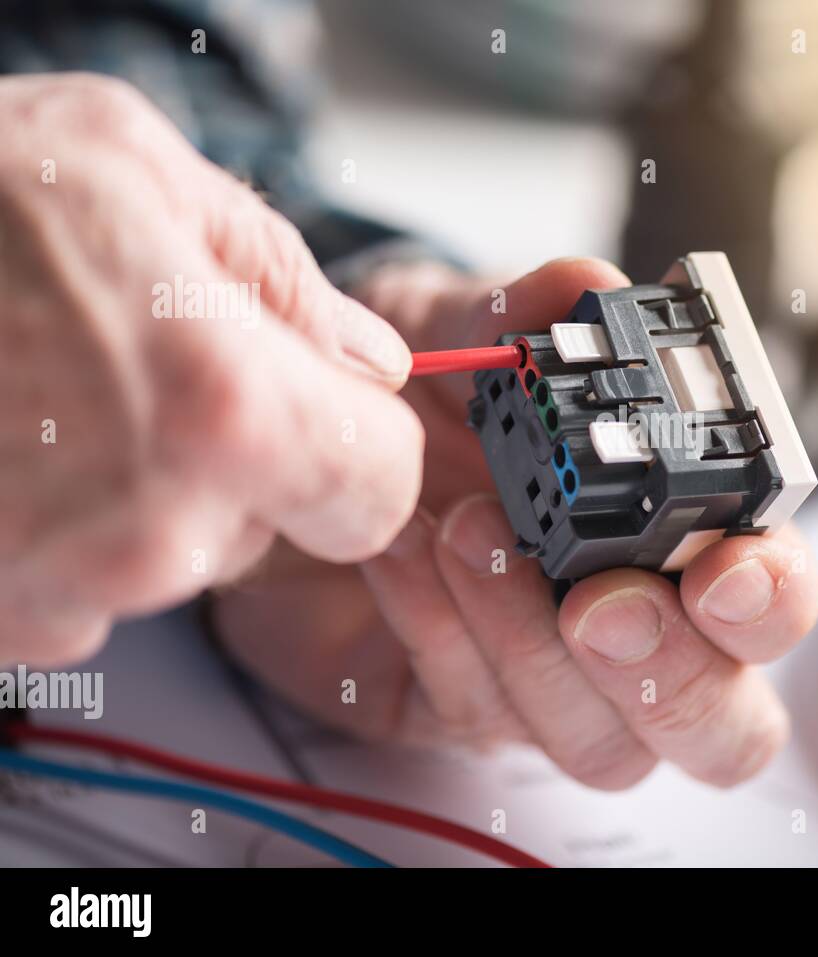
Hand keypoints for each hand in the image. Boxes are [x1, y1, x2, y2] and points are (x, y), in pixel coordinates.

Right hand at [0, 74, 422, 665]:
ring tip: (47, 395)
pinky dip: (60, 529)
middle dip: (236, 460)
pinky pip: (81, 590)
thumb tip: (370, 362)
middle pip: (270, 527)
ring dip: (140, 493)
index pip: (379, 494)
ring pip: (173, 558)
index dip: (359, 450)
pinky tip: (6, 447)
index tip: (323, 415)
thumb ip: (283, 278)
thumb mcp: (135, 167)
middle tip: (133, 366)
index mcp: (219, 412)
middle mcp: (148, 529)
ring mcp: (59, 589)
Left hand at [214, 258, 817, 788]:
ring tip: (469, 529)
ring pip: (601, 745)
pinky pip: (472, 711)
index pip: (767, 598)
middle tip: (602, 601)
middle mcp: (632, 621)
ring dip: (537, 649)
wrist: (302, 436)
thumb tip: (586, 288)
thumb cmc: (421, 387)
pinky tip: (401, 545)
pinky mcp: (455, 706)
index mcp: (676, 529)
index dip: (771, 598)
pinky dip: (441, 628)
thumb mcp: (469, 327)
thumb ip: (532, 310)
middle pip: (722, 724)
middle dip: (679, 675)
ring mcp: (550, 679)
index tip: (725, 567)